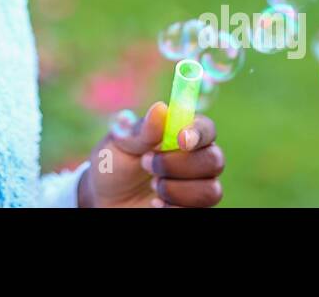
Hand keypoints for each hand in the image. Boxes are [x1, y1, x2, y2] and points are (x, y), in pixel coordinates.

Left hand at [77, 105, 222, 207]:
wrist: (104, 198)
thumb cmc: (113, 162)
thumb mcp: (120, 143)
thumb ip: (141, 130)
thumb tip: (161, 108)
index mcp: (182, 133)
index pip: (207, 128)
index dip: (199, 133)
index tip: (181, 139)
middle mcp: (195, 158)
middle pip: (214, 160)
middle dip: (179, 165)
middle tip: (147, 164)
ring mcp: (196, 186)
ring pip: (210, 191)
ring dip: (177, 190)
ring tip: (152, 186)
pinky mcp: (191, 208)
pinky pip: (198, 211)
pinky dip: (174, 207)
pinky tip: (155, 203)